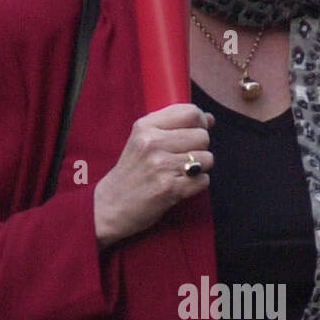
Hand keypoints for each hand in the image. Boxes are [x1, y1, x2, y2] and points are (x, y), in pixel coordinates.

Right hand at [93, 103, 214, 247]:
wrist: (110, 206)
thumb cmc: (131, 173)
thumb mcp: (142, 140)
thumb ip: (175, 125)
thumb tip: (210, 119)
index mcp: (145, 126)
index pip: (191, 113)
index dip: (200, 123)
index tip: (194, 133)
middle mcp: (153, 143)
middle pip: (203, 136)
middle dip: (200, 149)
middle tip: (183, 159)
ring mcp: (161, 166)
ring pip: (207, 158)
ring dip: (200, 168)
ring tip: (181, 173)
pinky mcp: (169, 189)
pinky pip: (203, 180)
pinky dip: (196, 185)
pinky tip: (180, 186)